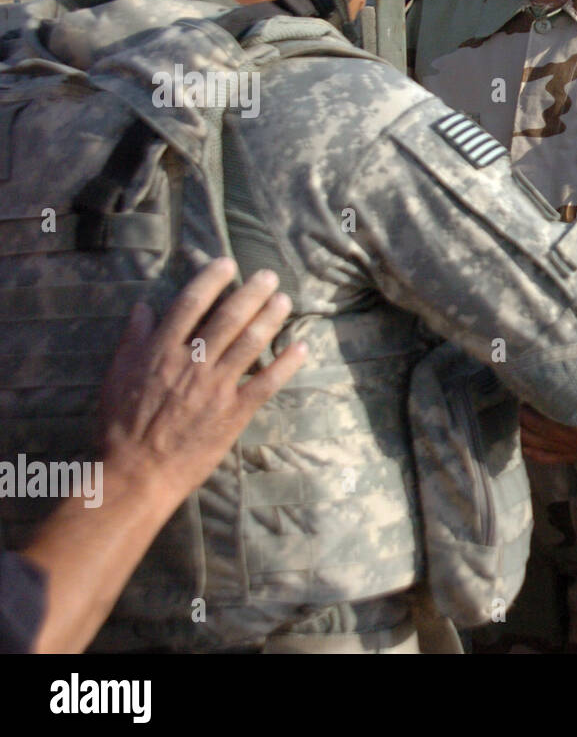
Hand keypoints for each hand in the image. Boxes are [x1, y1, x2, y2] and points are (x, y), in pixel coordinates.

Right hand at [98, 258, 306, 500]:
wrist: (137, 472)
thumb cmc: (121, 425)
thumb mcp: (116, 376)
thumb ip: (132, 339)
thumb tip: (144, 306)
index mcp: (161, 350)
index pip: (191, 304)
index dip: (211, 280)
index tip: (228, 264)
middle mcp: (192, 362)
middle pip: (228, 317)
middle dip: (251, 292)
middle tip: (268, 275)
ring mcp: (216, 387)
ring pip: (250, 343)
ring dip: (271, 318)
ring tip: (284, 300)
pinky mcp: (234, 412)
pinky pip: (266, 383)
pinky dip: (286, 363)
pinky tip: (301, 347)